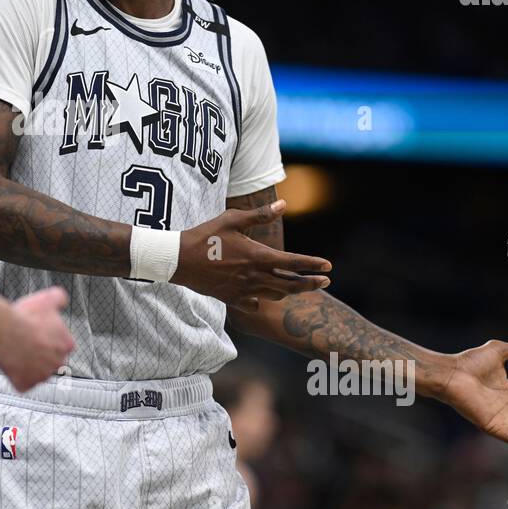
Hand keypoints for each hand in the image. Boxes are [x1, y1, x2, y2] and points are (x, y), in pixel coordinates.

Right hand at [0, 286, 74, 391]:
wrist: (2, 331)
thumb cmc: (25, 317)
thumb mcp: (47, 298)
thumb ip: (59, 298)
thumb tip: (62, 299)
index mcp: (67, 345)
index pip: (63, 343)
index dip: (49, 336)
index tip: (39, 331)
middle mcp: (57, 363)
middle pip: (50, 359)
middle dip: (41, 352)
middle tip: (27, 340)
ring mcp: (40, 376)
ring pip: (37, 371)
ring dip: (29, 364)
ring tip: (17, 349)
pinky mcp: (25, 384)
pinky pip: (22, 382)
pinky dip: (17, 375)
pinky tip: (12, 363)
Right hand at [171, 200, 331, 311]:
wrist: (179, 259)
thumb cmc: (206, 235)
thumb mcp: (232, 219)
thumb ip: (260, 214)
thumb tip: (284, 204)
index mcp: (258, 256)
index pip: (293, 263)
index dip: (313, 264)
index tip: (328, 266)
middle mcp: (254, 277)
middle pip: (291, 285)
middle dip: (311, 284)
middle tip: (325, 282)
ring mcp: (243, 290)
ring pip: (275, 295)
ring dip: (289, 291)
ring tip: (297, 286)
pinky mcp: (231, 298)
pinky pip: (253, 304)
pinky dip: (261, 301)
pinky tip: (262, 298)